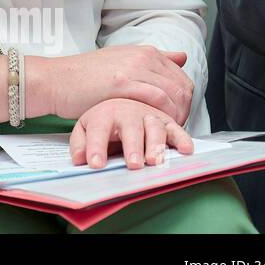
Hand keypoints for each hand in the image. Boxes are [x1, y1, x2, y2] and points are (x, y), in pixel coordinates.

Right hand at [29, 45, 193, 123]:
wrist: (56, 80)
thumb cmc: (84, 77)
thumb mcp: (121, 60)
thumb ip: (152, 60)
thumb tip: (181, 57)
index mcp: (145, 51)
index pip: (182, 78)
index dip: (184, 103)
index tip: (174, 119)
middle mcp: (143, 56)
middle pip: (183, 88)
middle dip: (183, 112)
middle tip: (171, 129)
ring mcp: (134, 68)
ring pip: (175, 94)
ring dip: (175, 117)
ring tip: (163, 132)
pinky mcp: (123, 82)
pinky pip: (158, 100)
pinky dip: (162, 116)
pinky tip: (153, 127)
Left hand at [70, 98, 193, 169]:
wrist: (118, 100)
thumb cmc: (104, 120)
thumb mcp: (85, 128)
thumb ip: (80, 144)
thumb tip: (79, 160)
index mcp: (104, 114)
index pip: (98, 130)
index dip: (96, 147)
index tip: (95, 164)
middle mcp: (128, 112)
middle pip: (131, 128)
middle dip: (132, 147)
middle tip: (133, 164)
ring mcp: (148, 115)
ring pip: (155, 127)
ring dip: (156, 144)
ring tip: (154, 161)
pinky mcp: (165, 121)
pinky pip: (176, 129)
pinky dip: (182, 138)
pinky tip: (185, 149)